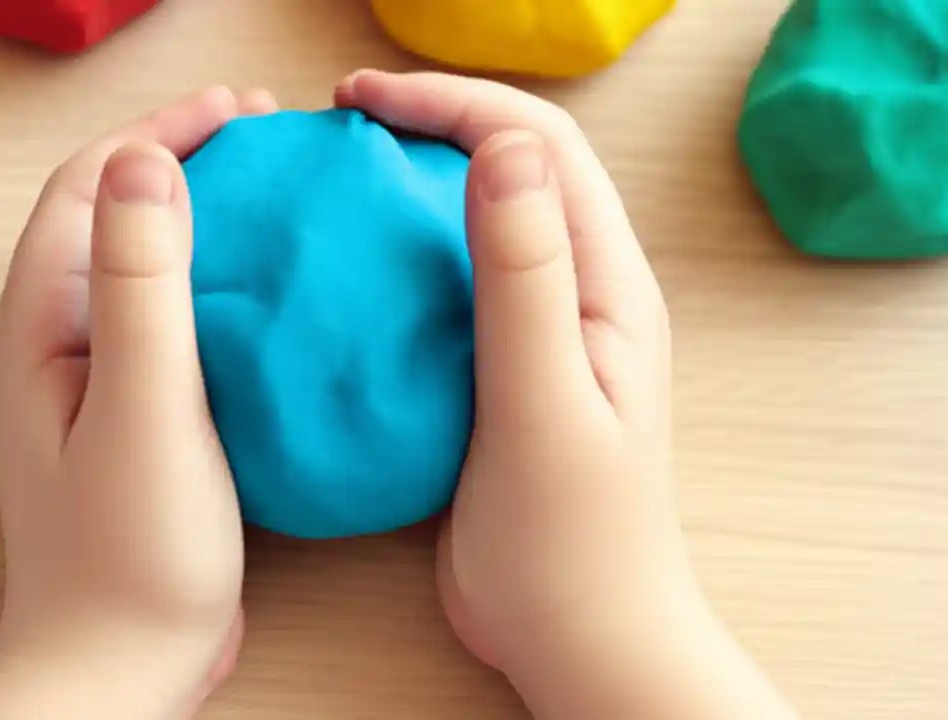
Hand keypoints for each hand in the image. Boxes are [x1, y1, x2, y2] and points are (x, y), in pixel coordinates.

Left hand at [0, 86, 277, 719]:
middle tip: (265, 136)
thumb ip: (140, 286)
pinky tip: (271, 292)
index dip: (158, 132)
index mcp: (38, 328)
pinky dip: (217, 284)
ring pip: (145, 267)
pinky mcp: (135, 416)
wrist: (121, 669)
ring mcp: (93, 382)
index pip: (88, 187)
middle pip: (111, 215)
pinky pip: (172, 320)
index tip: (240, 110)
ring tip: (273, 194)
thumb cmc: (129, 553)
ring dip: (202, 218)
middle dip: (181, 160)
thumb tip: (146, 163)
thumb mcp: (143, 408)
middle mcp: (54, 343)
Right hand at [339, 71, 793, 718]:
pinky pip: (449, 289)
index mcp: (608, 285)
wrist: (578, 637)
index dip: (455, 102)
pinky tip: (347, 271)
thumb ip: (526, 275)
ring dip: (412, 184)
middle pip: (511, 167)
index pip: (540, 147)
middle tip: (340, 120)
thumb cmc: (571, 538)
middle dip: (431, 122)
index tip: (361, 99)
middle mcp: (580, 293)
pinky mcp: (498, 374)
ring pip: (476, 223)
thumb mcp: (543, 401)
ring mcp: (538, 333)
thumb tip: (505, 144)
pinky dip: (399, 259)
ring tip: (338, 174)